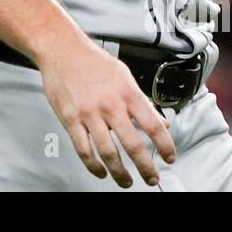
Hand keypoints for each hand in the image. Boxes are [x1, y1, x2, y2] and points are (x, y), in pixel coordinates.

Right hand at [37, 35, 176, 186]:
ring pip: (108, 153)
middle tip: (151, 178)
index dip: (165, 146)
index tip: (169, 158)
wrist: (62, 50)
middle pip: (133, 145)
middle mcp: (110, 105)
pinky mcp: (71, 120)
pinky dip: (93, 166)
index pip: (154, 126)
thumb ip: (142, 101)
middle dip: (146, 168)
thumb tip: (161, 122)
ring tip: (126, 181)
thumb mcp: (124, 76)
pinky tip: (100, 171)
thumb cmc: (93, 61)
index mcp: (128, 93)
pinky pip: (84, 150)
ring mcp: (89, 114)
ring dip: (120, 173)